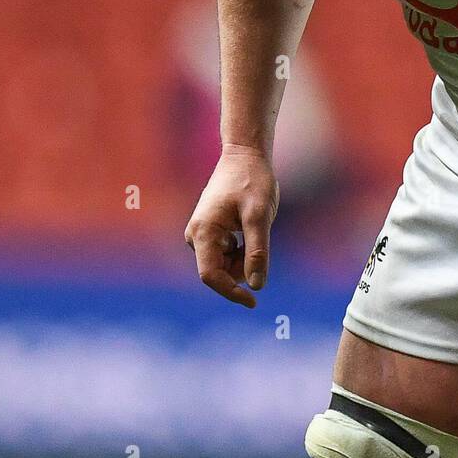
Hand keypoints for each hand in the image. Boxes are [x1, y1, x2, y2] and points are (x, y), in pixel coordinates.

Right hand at [184, 146, 279, 308]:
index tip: (254, 301)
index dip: (231, 292)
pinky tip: (249, 227)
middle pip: (219, 272)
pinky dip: (241, 250)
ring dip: (243, 259)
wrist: (244, 156)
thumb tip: (256, 285)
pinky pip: (225, 254)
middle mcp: (195, 235)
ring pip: (223, 265)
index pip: (211, 276)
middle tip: (262, 240)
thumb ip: (257, 251)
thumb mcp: (260, 215)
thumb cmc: (252, 181)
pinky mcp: (208, 232)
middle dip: (242, 268)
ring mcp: (200, 234)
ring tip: (255, 228)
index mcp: (202, 232)